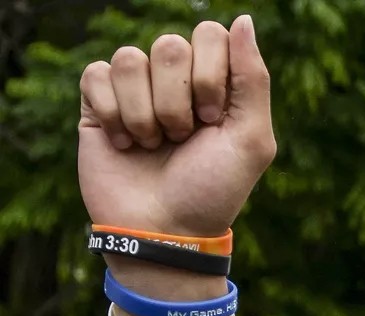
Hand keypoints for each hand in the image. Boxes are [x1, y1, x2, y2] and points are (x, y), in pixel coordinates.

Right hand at [78, 18, 275, 240]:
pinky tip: (125, 144)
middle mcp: (175, 80)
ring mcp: (135, 89)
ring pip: (129, 58)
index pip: (209, 34)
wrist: (164, 231)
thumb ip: (253, 79)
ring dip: (145, 112)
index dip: (210, 76)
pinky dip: (114, 113)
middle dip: (179, 100)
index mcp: (215, 83)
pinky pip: (96, 74)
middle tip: (183, 137)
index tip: (213, 119)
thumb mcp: (252, 140)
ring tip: (154, 144)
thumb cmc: (212, 190)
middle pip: (169, 44)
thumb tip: (244, 20)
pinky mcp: (97, 101)